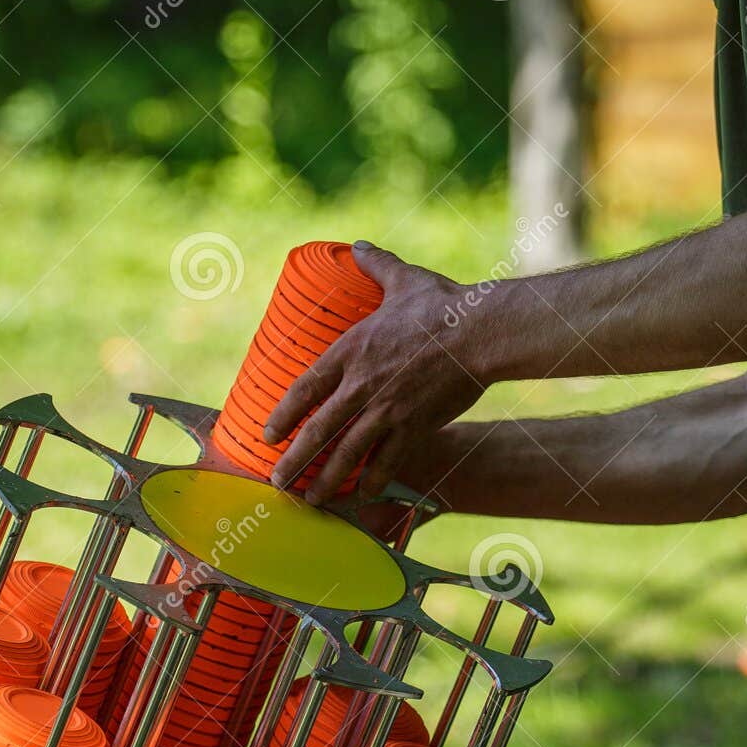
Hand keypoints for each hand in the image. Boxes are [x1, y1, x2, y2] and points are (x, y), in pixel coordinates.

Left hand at [265, 241, 495, 504]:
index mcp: (350, 349)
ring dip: (326, 481)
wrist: (478, 331)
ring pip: (347, 454)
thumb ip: (377, 265)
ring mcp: (386, 409)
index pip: (303, 389)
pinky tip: (362, 495)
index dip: (282, 416)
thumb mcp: (403, 279)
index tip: (267, 435)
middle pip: (317, 431)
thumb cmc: (442, 303)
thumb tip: (360, 245)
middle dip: (293, 461)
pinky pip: (386, 461)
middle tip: (277, 483)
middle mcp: (361, 384)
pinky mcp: (413, 426)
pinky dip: (372, 481)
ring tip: (311, 500)